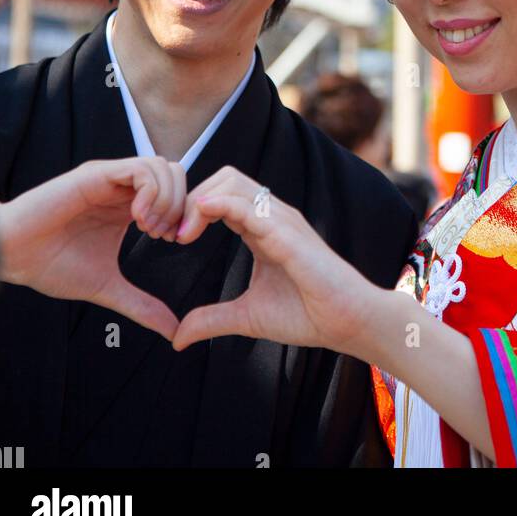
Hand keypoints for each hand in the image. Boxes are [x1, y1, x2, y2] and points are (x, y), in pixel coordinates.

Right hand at [0, 156, 186, 339]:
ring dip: (166, 200)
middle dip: (180, 206)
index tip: (172, 243)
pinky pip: (141, 168)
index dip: (184, 216)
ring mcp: (111, 178)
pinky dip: (151, 193)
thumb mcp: (107, 286)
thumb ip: (141, 305)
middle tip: (162, 236)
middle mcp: (123, 188)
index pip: (176, 193)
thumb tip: (172, 330)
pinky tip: (136, 219)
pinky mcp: (96, 174)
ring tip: (147, 229)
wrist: (14, 255)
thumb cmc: (52, 264)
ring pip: (162, 167)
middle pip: (176, 173)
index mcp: (129, 207)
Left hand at [172, 167, 378, 355]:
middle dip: (190, 198)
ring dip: (199, 199)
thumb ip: (212, 319)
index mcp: (261, 228)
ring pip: (231, 181)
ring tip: (181, 234)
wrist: (346, 322)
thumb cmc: (306, 314)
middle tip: (171, 233)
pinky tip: (197, 221)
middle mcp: (270, 215)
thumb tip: (176, 337)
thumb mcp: (246, 317)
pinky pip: (247, 204)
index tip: (170, 239)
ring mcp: (280, 219)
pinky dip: (217, 205)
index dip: (191, 209)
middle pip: (223, 178)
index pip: (220, 196)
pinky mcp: (286, 232)